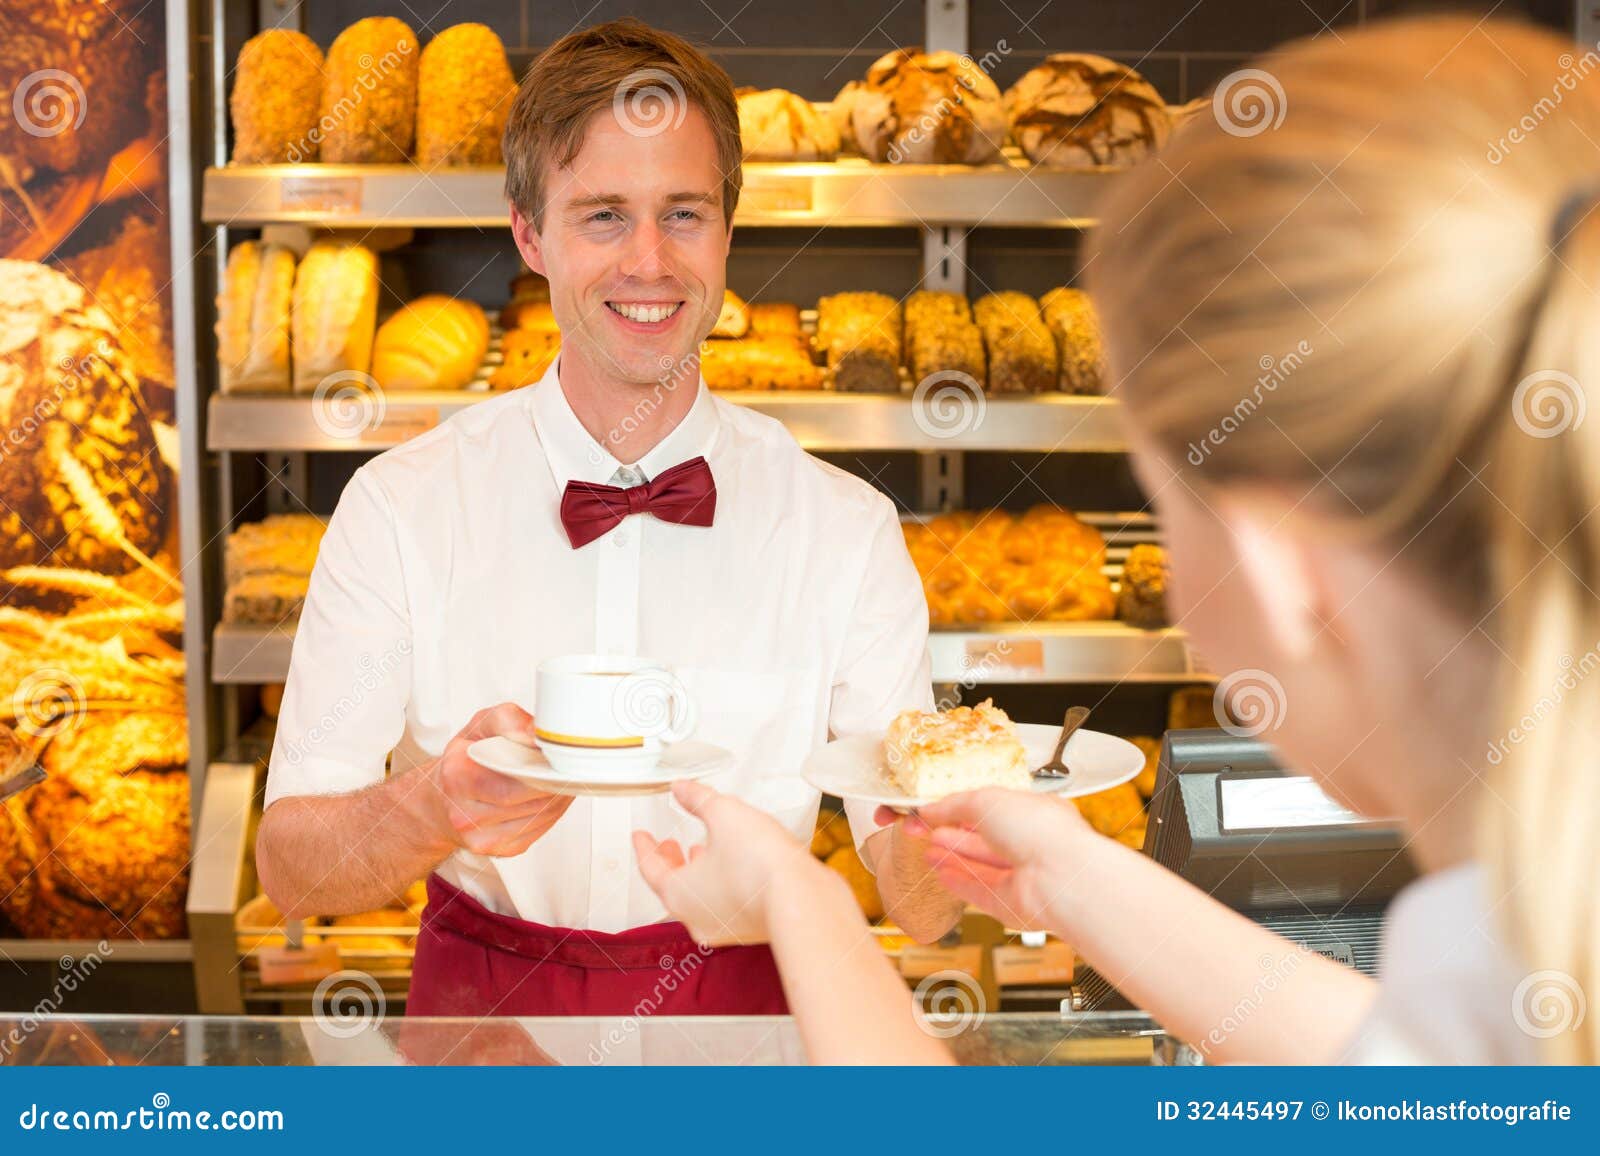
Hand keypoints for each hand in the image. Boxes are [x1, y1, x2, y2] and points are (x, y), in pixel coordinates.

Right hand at [427, 703, 573, 857]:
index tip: (557, 761)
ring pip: (537, 819)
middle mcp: (464, 815)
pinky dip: (551, 813)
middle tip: (567, 768)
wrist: (444, 798)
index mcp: (457, 778)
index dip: (541, 774)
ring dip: (558, 798)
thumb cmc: (466, 759)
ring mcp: (481, 838)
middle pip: (527, 803)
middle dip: (554, 785)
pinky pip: (537, 832)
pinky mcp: (499, 850)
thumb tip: (537, 733)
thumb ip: (509, 721)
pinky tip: (549, 797)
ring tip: (560, 779)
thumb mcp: (481, 726)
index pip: (509, 785)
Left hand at [632, 780, 822, 945]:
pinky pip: (723, 905)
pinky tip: (733, 867)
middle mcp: (695, 917)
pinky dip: (720, 884)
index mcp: (677, 893)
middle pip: (672, 886)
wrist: (801, 898)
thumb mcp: (723, 814)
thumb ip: (698, 799)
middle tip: (669, 846)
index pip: (649, 868)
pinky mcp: (749, 929)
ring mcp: (723, 928)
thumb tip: (683, 789)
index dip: (644, 847)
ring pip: (699, 898)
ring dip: (697, 873)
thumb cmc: (759, 863)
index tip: (641, 837)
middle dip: (671, 861)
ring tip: (704, 851)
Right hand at [904, 788, 1092, 930]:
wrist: (1060, 877)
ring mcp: (1024, 876)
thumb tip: (929, 809)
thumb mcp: (986, 800)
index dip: (962, 809)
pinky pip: (981, 892)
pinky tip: (942, 874)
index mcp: (1036, 813)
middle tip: (927, 830)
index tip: (935, 811)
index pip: (994, 809)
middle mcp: (1032, 845)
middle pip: (986, 840)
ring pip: (982, 866)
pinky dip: (960, 883)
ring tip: (928, 849)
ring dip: (954, 857)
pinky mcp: (1013, 903)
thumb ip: (953, 804)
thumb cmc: (1040, 831)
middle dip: (955, 835)